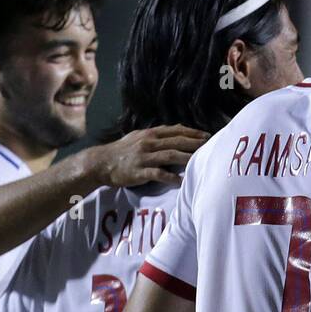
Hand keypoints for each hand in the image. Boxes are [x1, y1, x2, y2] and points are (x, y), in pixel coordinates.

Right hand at [94, 124, 208, 186]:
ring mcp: (144, 157)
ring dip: (186, 158)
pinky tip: (181, 181)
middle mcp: (148, 143)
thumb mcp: (138, 137)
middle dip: (194, 143)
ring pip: (170, 156)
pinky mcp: (139, 172)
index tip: (206, 135)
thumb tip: (177, 130)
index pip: (175, 130)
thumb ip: (157, 134)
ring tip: (200, 161)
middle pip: (176, 141)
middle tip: (209, 146)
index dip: (192, 132)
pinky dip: (170, 178)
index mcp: (150, 134)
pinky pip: (158, 174)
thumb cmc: (122, 150)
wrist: (101, 163)